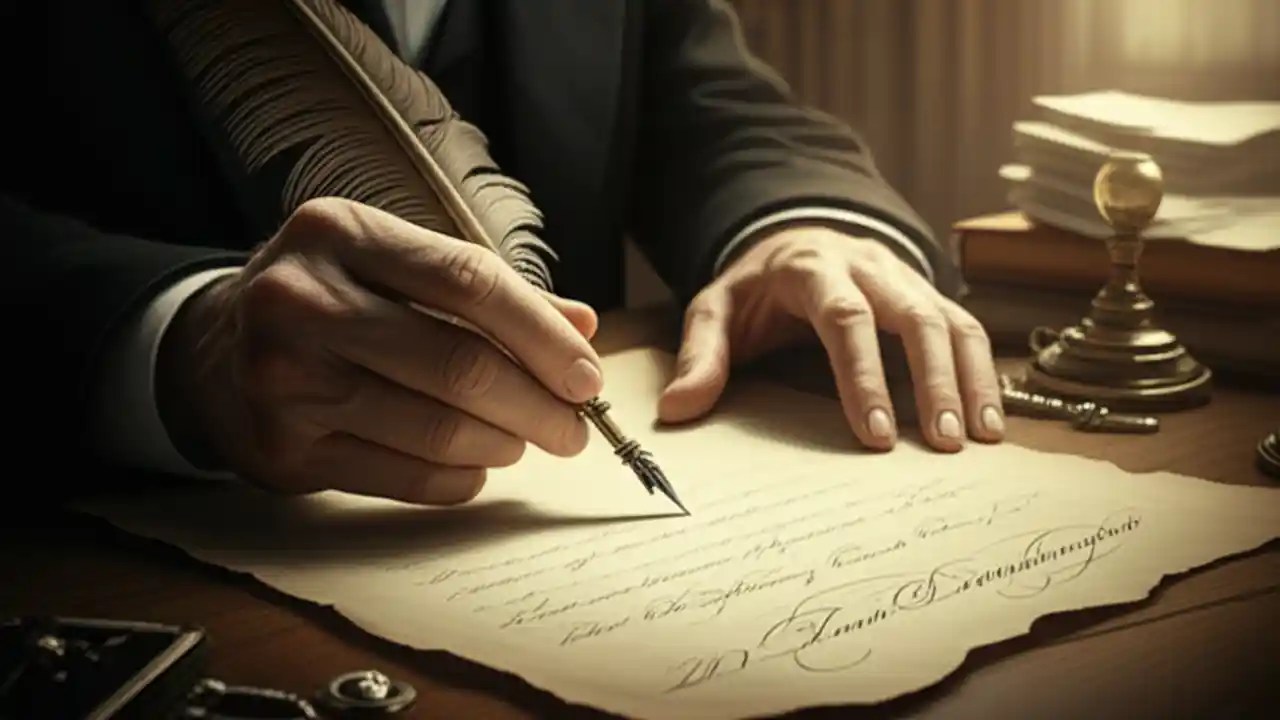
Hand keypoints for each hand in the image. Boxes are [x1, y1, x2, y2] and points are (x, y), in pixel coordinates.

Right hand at [157, 198, 602, 503]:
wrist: (214, 350)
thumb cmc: (331, 299)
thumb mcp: (395, 265)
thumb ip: (489, 291)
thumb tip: (582, 328)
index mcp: (340, 233)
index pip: (469, 281)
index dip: (542, 335)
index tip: (587, 377)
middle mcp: (301, 300)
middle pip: (460, 365)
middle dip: (537, 405)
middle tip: (574, 428)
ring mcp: (284, 379)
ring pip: (436, 429)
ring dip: (502, 443)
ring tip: (523, 440)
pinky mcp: (281, 450)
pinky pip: (403, 478)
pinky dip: (458, 478)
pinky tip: (477, 467)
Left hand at [658, 224, 1002, 451]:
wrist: (795, 236)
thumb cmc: (757, 288)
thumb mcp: (715, 309)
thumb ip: (700, 355)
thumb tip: (677, 409)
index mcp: (812, 268)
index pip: (844, 318)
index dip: (863, 375)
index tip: (874, 435)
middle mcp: (869, 267)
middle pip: (913, 317)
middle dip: (933, 381)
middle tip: (944, 442)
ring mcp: (905, 279)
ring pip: (951, 321)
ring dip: (971, 380)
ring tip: (980, 439)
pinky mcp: (928, 295)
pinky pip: (966, 329)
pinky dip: (984, 373)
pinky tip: (992, 419)